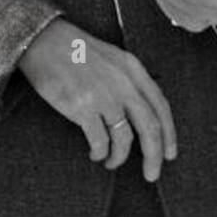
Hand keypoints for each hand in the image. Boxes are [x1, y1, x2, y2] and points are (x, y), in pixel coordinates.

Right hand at [18, 19, 176, 181]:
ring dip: (119, 157)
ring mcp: (104, 96)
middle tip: (152, 175)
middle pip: (150, 128)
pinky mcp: (83, 107)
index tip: (170, 154)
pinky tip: (95, 153)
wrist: (46, 42)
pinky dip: (100, 153)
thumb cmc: (79, 51)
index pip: (161, 107)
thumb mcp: (115, 58)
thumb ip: (131, 81)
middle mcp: (124, 83)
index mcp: (134, 69)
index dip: (170, 134)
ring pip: (124, 139)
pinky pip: (100, 142)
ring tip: (111, 160)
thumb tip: (144, 113)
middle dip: (154, 156)